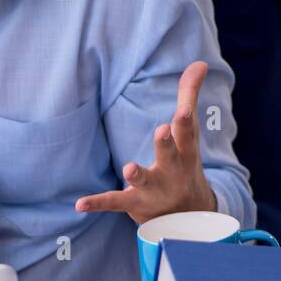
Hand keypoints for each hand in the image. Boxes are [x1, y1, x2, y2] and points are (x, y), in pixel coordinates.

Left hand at [74, 61, 217, 224]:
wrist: (188, 217)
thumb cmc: (185, 164)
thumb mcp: (188, 133)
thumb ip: (188, 97)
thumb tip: (200, 63)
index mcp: (185, 152)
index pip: (186, 134)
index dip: (185, 122)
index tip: (183, 111)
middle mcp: (172, 171)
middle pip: (169, 155)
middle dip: (166, 144)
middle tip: (161, 130)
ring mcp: (154, 190)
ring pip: (145, 181)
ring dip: (137, 175)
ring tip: (129, 168)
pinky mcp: (135, 204)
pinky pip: (115, 202)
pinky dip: (98, 202)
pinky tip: (80, 203)